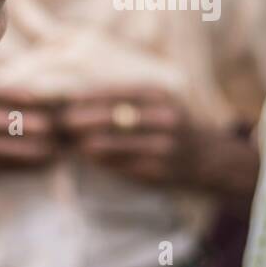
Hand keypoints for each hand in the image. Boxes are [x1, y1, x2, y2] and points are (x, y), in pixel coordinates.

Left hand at [57, 87, 198, 186]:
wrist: (208, 157)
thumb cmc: (170, 123)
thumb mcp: (156, 100)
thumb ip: (122, 97)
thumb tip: (74, 96)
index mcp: (160, 95)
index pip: (111, 93)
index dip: (82, 98)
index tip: (61, 102)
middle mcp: (163, 119)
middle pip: (107, 117)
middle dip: (76, 120)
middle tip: (57, 123)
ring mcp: (161, 147)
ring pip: (107, 145)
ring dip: (81, 143)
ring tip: (66, 141)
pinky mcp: (156, 173)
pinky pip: (116, 166)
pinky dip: (97, 160)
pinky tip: (85, 156)